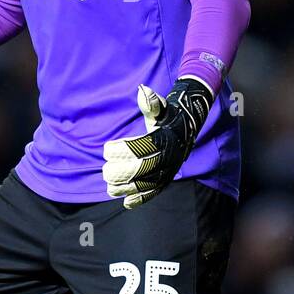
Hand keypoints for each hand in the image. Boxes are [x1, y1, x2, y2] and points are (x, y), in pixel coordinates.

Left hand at [102, 77, 212, 208]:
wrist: (188, 129)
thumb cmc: (168, 117)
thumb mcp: (161, 108)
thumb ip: (151, 103)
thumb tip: (143, 90)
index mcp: (163, 139)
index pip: (140, 147)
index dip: (121, 150)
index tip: (107, 149)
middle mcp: (167, 157)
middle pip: (141, 169)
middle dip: (120, 172)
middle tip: (106, 170)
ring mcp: (168, 170)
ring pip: (146, 184)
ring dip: (126, 188)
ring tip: (110, 187)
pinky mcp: (167, 180)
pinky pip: (154, 192)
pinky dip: (141, 199)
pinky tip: (126, 203)